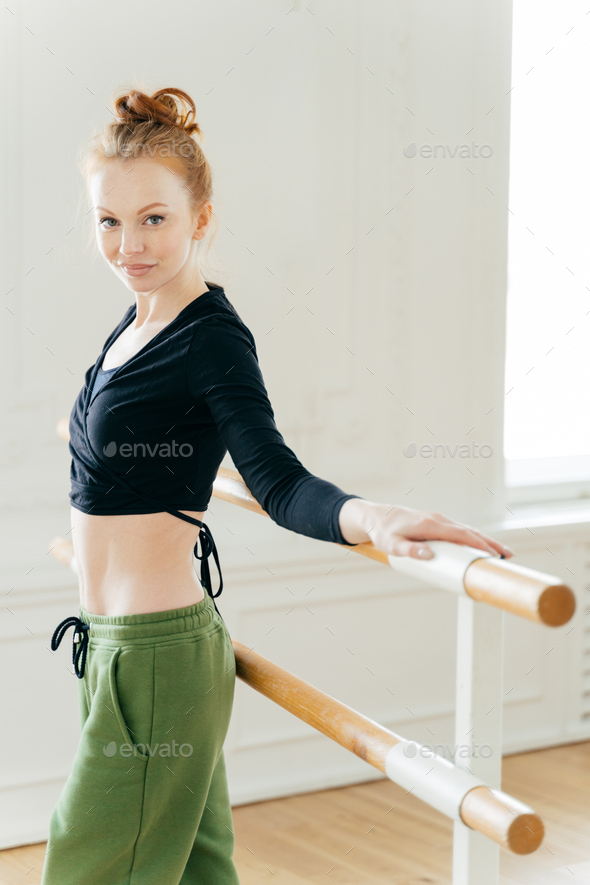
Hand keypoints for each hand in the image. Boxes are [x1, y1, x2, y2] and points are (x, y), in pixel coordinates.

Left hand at [338, 499, 513, 560]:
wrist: (376, 517)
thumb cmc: (384, 533)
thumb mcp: (392, 545)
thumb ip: (409, 551)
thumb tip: (430, 556)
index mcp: (430, 525)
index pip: (461, 534)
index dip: (479, 544)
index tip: (494, 555)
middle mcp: (438, 520)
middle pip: (470, 532)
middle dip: (490, 543)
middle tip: (509, 556)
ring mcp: (438, 520)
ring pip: (467, 530)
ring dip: (485, 541)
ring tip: (502, 554)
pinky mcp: (436, 523)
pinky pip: (459, 531)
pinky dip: (473, 538)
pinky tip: (480, 547)